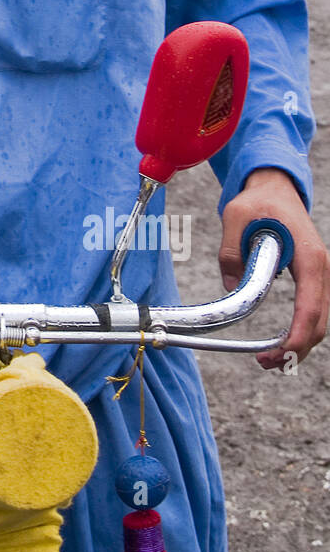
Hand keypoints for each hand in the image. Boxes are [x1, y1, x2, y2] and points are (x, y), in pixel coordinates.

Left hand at [218, 168, 329, 369]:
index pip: (310, 304)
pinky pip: (312, 312)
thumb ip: (231, 250)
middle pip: (320, 321)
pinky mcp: (312, 279)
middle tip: (265, 363)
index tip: (282, 353)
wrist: (276, 189)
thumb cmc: (258, 200)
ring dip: (298, 343)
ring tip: (269, 359)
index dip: (299, 334)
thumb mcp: (234, 215)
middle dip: (297, 348)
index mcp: (308, 256)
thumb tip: (232, 288)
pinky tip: (280, 343)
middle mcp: (321, 268)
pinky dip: (300, 331)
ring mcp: (319, 275)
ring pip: (319, 321)